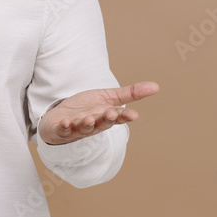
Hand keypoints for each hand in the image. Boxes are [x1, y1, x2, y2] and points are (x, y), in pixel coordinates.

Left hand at [38, 81, 157, 144]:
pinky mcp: (61, 129)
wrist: (60, 117)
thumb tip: (156, 86)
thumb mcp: (108, 97)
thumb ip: (130, 93)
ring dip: (86, 124)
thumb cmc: (86, 108)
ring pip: (83, 128)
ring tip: (88, 119)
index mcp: (106, 116)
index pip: (118, 117)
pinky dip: (64, 127)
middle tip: (110, 113)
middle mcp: (93, 124)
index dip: (124, 116)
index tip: (133, 115)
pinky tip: (65, 122)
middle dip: (106, 119)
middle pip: (102, 123)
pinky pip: (62, 130)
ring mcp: (77, 128)